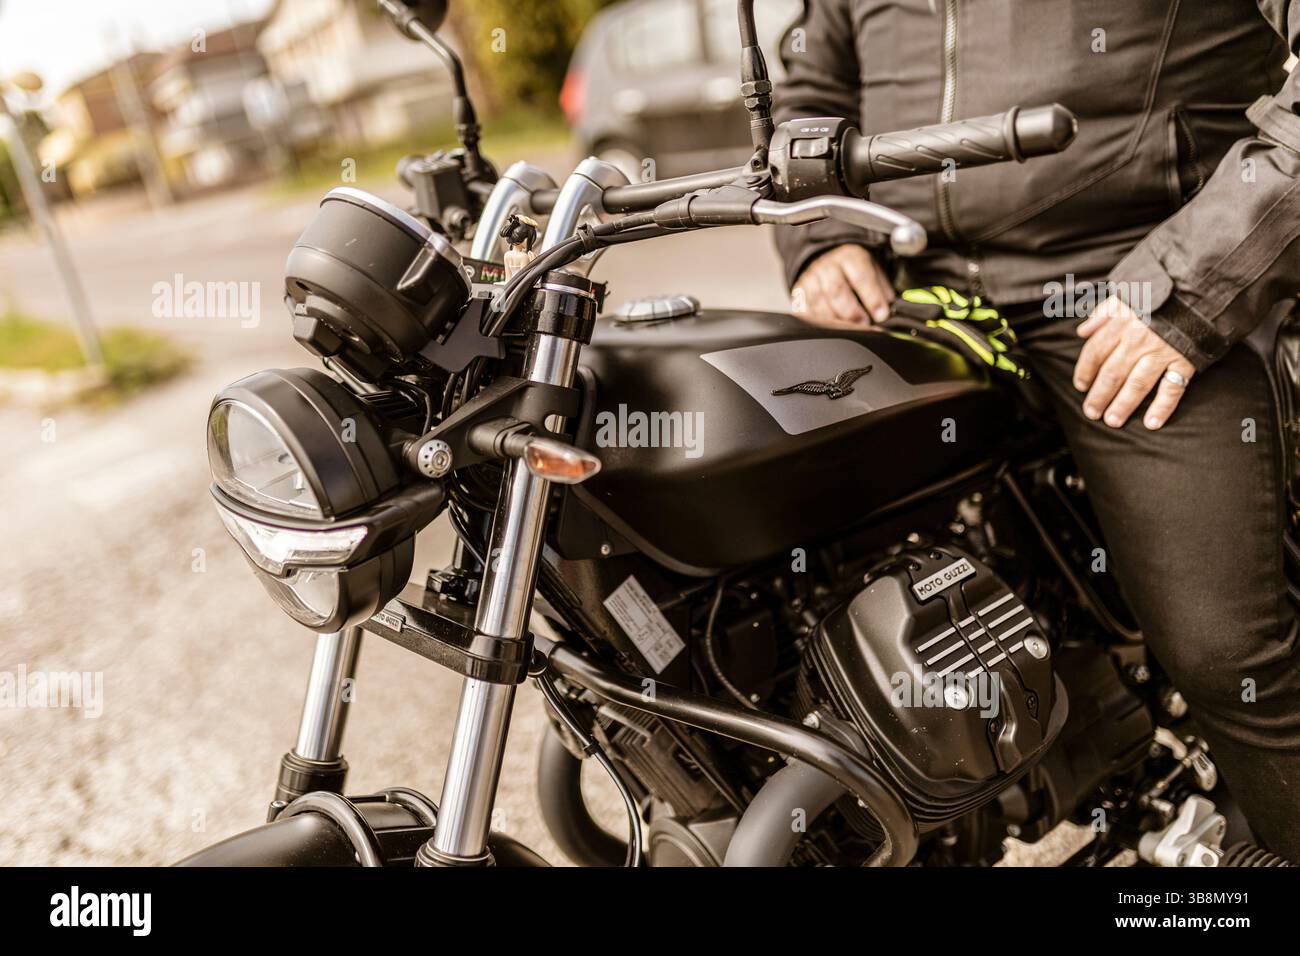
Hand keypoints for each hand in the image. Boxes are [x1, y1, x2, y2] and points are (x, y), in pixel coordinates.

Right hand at [791, 245, 892, 326]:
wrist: (825, 261)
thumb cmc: (852, 269)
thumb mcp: (871, 269)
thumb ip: (882, 286)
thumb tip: (891, 306)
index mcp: (849, 257)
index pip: (861, 276)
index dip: (872, 297)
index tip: (882, 314)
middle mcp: (827, 266)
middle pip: (837, 292)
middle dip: (853, 313)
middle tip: (864, 324)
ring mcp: (811, 280)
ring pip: (820, 305)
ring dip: (837, 322)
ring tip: (850, 329)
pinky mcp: (799, 295)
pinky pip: (807, 313)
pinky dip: (821, 324)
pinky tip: (833, 328)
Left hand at [1073, 296, 1194, 429]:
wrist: (1201, 288)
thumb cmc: (1161, 293)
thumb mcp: (1128, 294)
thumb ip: (1103, 313)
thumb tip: (1083, 331)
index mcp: (1122, 323)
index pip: (1095, 351)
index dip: (1085, 370)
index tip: (1080, 386)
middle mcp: (1138, 340)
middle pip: (1112, 373)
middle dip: (1099, 395)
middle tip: (1091, 412)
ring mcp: (1162, 352)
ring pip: (1137, 384)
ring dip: (1123, 405)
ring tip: (1112, 421)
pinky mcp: (1185, 360)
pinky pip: (1173, 388)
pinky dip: (1163, 407)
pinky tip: (1152, 423)